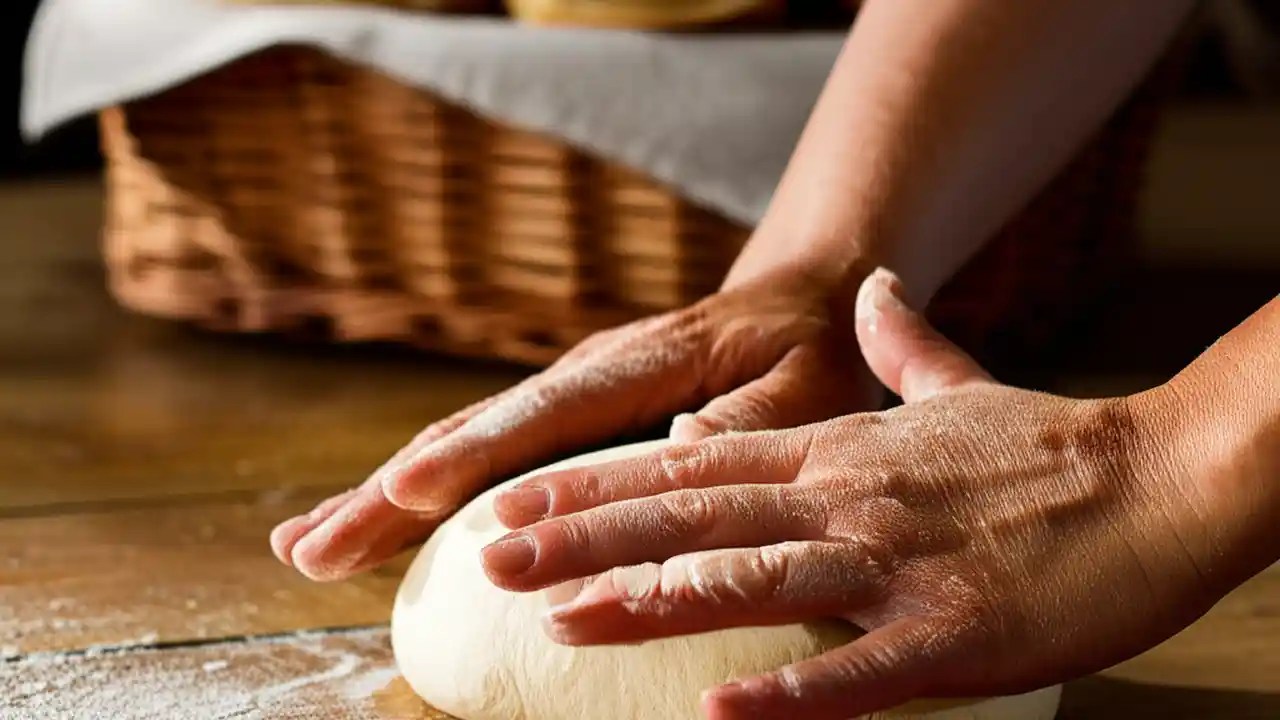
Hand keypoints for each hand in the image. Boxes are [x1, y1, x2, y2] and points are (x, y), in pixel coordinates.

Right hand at [270, 266, 882, 579]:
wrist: (799, 300)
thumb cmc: (809, 349)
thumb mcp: (808, 384)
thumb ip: (749, 416)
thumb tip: (674, 440)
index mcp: (638, 365)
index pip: (542, 414)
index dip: (472, 457)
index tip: (402, 495)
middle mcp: (584, 374)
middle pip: (469, 432)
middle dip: (387, 493)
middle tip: (306, 551)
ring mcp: (565, 394)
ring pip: (458, 444)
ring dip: (381, 497)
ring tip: (303, 547)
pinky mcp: (563, 418)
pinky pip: (481, 454)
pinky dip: (421, 493)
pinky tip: (374, 524)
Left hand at [482, 269, 1267, 719]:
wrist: (1163, 477)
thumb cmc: (1052, 444)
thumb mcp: (956, 385)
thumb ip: (901, 342)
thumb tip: (876, 285)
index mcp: (837, 450)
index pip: (693, 463)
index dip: (599, 485)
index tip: (520, 502)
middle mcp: (845, 498)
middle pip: (692, 517)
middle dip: (585, 537)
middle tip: (493, 558)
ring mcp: (892, 566)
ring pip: (749, 581)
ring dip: (651, 601)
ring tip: (562, 619)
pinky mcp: (949, 636)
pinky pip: (851, 674)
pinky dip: (782, 695)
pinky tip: (713, 714)